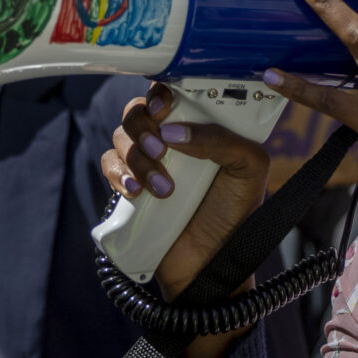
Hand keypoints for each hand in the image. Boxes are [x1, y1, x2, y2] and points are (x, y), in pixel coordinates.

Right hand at [99, 83, 271, 357]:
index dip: (162, 92)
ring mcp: (149, 161)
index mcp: (203, 125)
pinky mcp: (129, 185)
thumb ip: (221, 139)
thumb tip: (172, 132)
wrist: (211, 265)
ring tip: (164, 189)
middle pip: (139, 110)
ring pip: (122, 136)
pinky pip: (109, 164)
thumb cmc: (236, 212)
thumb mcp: (249, 167)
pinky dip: (120, 175)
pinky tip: (138, 194)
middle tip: (162, 150)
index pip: (174, 91)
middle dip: (145, 128)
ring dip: (138, 158)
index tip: (163, 107)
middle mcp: (173, 137)